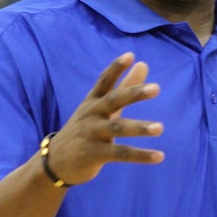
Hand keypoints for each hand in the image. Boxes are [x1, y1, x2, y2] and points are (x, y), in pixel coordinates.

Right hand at [44, 52, 163, 186]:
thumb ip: (124, 86)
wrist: (56, 161)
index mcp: (93, 101)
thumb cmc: (85, 129)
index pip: (104, 81)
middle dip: (134, 94)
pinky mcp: (94, 154)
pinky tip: (159, 156)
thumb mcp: (101, 106)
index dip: (116, 68)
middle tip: (156, 88)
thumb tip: (144, 63)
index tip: (130, 56)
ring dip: (139, 128)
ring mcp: (92, 134)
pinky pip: (120, 154)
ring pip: (118, 129)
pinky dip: (140, 156)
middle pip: (113, 101)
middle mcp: (92, 114)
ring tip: (160, 128)